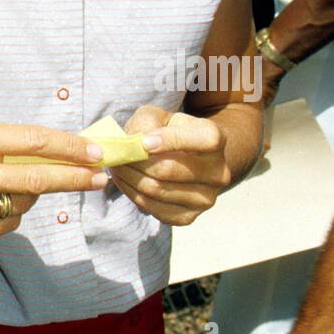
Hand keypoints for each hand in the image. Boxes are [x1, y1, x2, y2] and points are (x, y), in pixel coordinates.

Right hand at [0, 121, 108, 244]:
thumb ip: (17, 143)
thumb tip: (70, 154)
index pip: (33, 142)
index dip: (69, 148)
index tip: (95, 153)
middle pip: (35, 178)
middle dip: (74, 178)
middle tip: (100, 177)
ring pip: (24, 204)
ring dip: (32, 194)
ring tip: (11, 182)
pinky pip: (9, 224)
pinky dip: (13, 212)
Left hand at [110, 106, 230, 226]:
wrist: (189, 158)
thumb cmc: (171, 131)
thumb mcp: (161, 116)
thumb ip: (148, 121)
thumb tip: (134, 142)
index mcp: (215, 140)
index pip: (202, 140)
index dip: (171, 140)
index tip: (142, 141)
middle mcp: (217, 172)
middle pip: (169, 170)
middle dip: (135, 162)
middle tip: (116, 155)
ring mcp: (205, 199)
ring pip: (157, 190)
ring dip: (129, 178)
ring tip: (116, 166)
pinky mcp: (188, 217)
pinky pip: (153, 208)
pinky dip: (133, 194)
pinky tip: (125, 181)